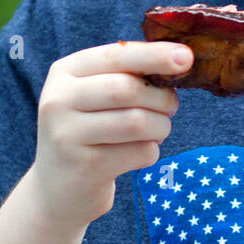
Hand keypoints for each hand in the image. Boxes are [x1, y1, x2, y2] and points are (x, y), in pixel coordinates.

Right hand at [30, 40, 191, 230]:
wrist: (57, 188)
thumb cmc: (89, 132)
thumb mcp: (93, 96)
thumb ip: (126, 75)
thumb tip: (179, 59)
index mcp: (65, 72)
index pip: (116, 55)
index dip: (155, 55)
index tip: (187, 57)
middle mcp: (58, 99)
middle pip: (128, 89)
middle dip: (161, 98)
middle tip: (171, 108)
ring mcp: (67, 134)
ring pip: (137, 121)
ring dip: (161, 127)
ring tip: (157, 132)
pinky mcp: (85, 166)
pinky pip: (139, 151)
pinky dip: (151, 152)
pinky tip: (140, 155)